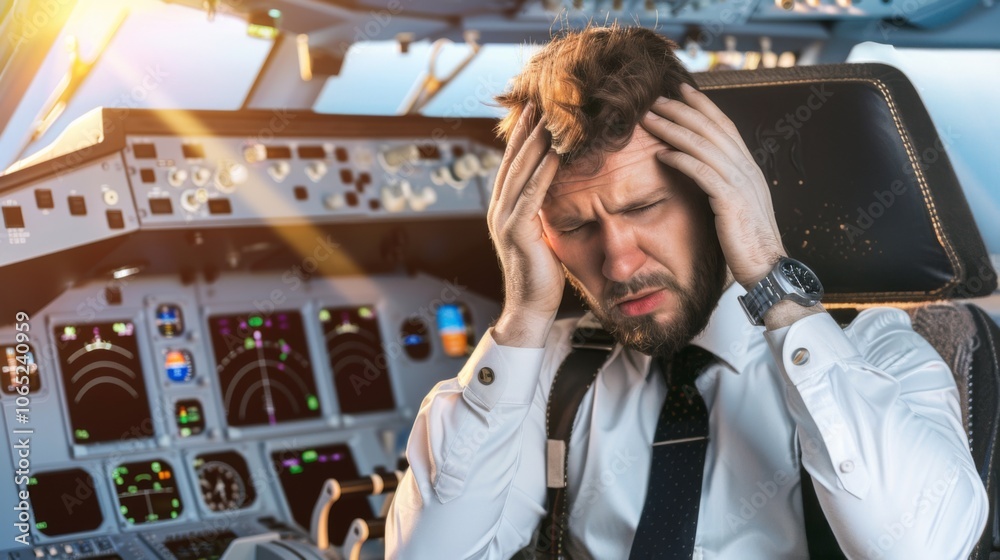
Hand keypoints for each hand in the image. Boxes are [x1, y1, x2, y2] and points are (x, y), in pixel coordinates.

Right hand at [487, 103, 563, 346]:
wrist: (529, 309)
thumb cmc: (541, 274)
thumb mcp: (541, 234)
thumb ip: (542, 211)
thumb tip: (555, 191)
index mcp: (504, 208)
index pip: (513, 164)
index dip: (522, 136)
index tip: (535, 111)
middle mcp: (499, 209)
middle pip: (513, 161)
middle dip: (526, 131)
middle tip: (540, 102)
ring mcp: (504, 220)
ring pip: (520, 173)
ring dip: (535, 144)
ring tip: (549, 119)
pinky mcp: (516, 232)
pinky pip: (531, 195)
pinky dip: (543, 172)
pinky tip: (555, 154)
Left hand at [640, 83, 786, 288]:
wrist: (768, 267)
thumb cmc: (747, 242)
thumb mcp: (737, 206)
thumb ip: (724, 186)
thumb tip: (705, 174)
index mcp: (749, 167)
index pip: (725, 126)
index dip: (703, 105)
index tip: (682, 90)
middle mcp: (747, 169)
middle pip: (712, 128)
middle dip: (682, 110)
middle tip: (657, 98)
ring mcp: (741, 183)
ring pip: (703, 145)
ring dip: (674, 129)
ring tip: (650, 119)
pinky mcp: (730, 201)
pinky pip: (701, 173)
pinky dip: (680, 159)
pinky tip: (661, 153)